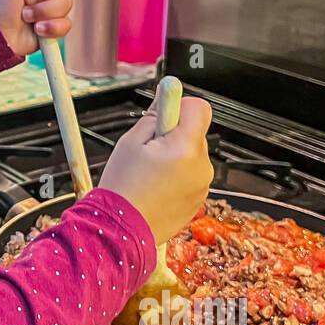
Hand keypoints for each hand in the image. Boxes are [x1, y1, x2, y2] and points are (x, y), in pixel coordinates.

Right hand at [98, 96, 213, 244]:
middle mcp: (201, 166)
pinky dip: (176, 175)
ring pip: (192, 154)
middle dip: (173, 133)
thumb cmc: (123, 189)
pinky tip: (155, 186)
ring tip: (148, 172)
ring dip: (175, 155)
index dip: (180, 105)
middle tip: (147, 148)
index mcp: (185, 148)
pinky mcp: (198, 199)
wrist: (122, 231)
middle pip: (195, 131)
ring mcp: (202, 185)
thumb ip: (154, 116)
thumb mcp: (130, 142)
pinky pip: (190, 175)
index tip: (164, 111)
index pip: (200, 107)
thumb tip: (168, 93)